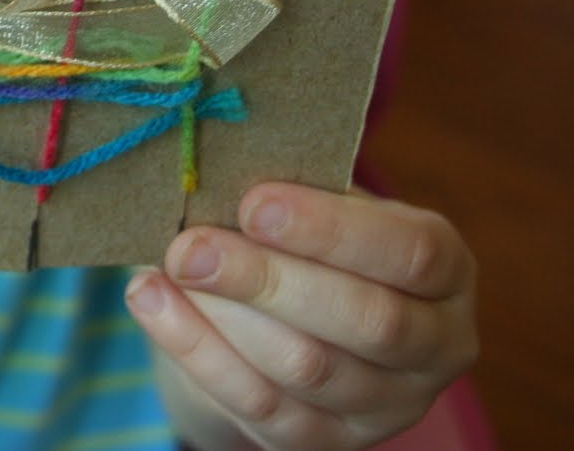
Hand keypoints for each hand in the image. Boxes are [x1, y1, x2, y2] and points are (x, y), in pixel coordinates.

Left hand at [126, 182, 477, 450]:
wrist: (290, 317)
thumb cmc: (307, 238)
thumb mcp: (320, 205)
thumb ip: (288, 193)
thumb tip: (218, 174)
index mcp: (446, 271)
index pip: (413, 254)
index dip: (333, 230)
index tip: (256, 203)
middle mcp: (436, 346)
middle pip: (366, 321)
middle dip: (269, 279)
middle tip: (192, 247)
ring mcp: (387, 406)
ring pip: (307, 367)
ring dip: (224, 317)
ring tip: (168, 268)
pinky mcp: (327, 442)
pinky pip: (259, 404)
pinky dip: (197, 350)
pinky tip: (151, 300)